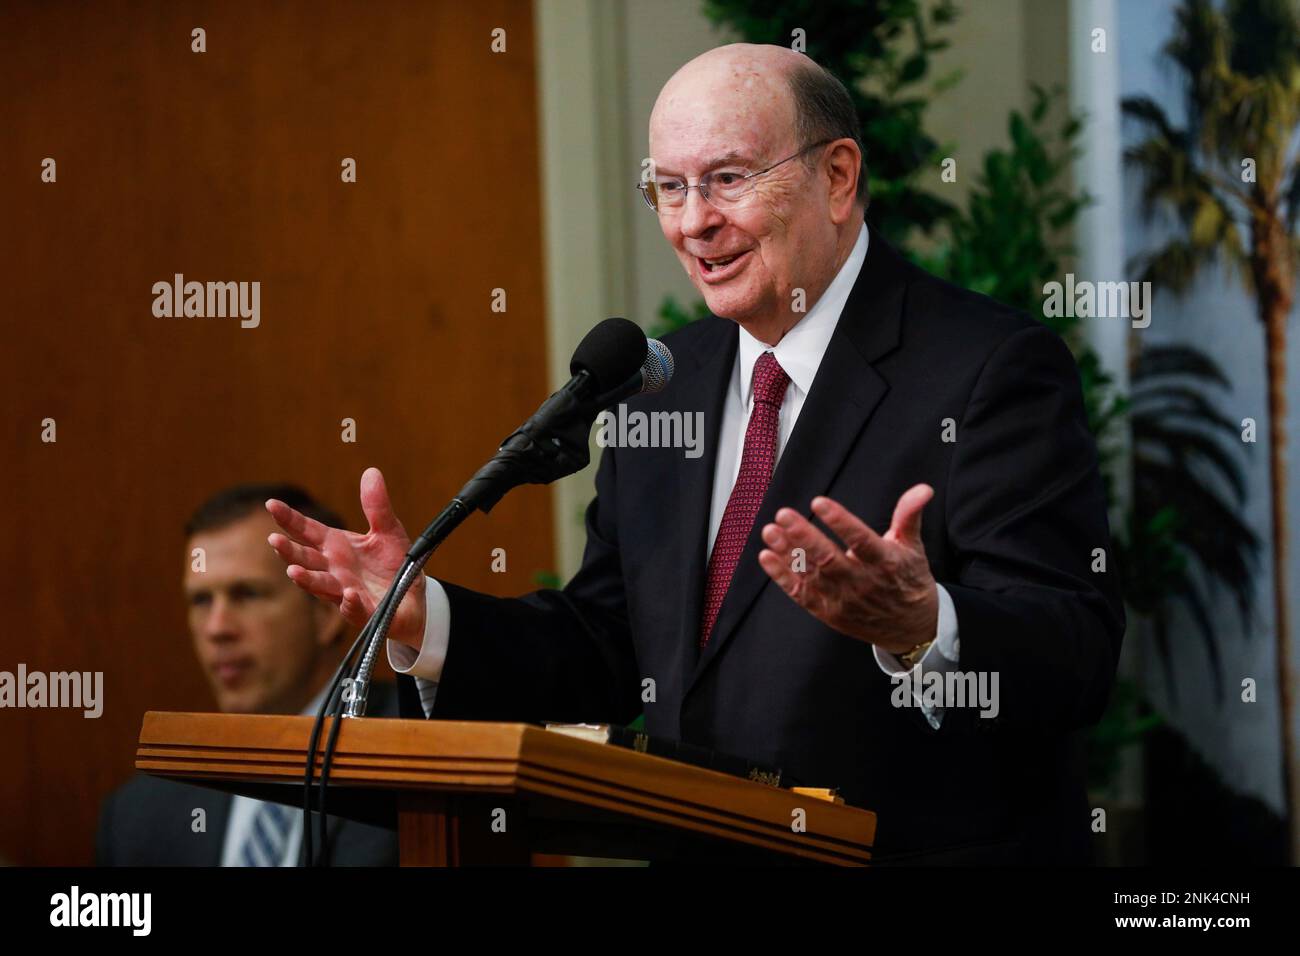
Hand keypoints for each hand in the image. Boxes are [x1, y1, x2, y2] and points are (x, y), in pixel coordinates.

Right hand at [265, 466, 426, 650]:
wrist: (413, 598)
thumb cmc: (393, 564)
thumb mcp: (388, 530)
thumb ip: (377, 506)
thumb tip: (372, 472)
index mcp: (336, 547)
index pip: (307, 531)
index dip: (289, 519)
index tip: (271, 504)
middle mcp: (334, 570)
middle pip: (306, 559)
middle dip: (290, 551)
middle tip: (274, 539)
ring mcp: (346, 592)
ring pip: (322, 586)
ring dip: (308, 579)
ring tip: (294, 571)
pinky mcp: (366, 612)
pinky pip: (355, 610)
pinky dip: (350, 603)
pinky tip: (348, 594)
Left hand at [757, 484, 938, 655]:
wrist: (910, 628)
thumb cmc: (907, 580)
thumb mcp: (913, 547)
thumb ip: (909, 516)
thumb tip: (922, 489)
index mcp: (885, 563)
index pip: (861, 541)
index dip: (840, 521)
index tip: (819, 502)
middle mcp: (863, 583)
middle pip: (829, 559)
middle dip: (804, 536)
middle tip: (783, 515)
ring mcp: (843, 600)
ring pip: (811, 575)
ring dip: (788, 553)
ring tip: (770, 532)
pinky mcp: (828, 612)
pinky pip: (801, 594)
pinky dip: (782, 578)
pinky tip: (767, 558)